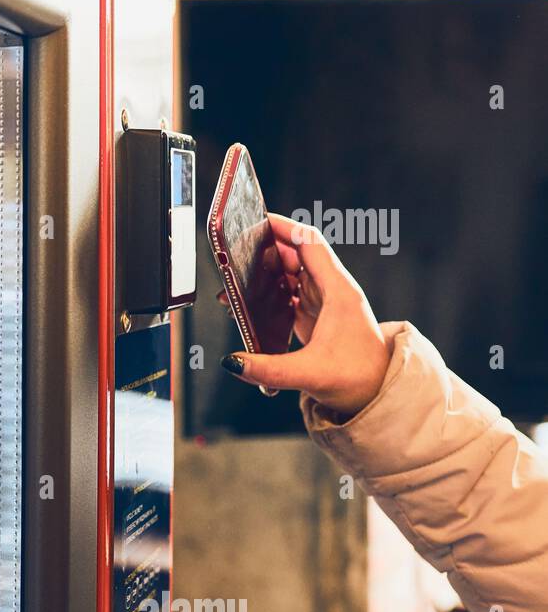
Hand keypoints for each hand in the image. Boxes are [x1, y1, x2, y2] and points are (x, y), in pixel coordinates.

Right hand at [219, 213, 390, 417]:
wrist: (379, 391)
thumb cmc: (358, 377)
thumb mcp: (310, 374)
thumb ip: (268, 369)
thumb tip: (233, 362)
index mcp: (338, 291)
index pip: (309, 243)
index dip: (284, 227)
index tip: (257, 220)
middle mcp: (332, 290)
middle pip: (296, 253)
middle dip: (266, 249)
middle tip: (235, 253)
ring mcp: (324, 302)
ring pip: (291, 272)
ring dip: (265, 272)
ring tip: (236, 278)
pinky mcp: (316, 316)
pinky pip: (289, 293)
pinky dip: (269, 292)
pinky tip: (250, 303)